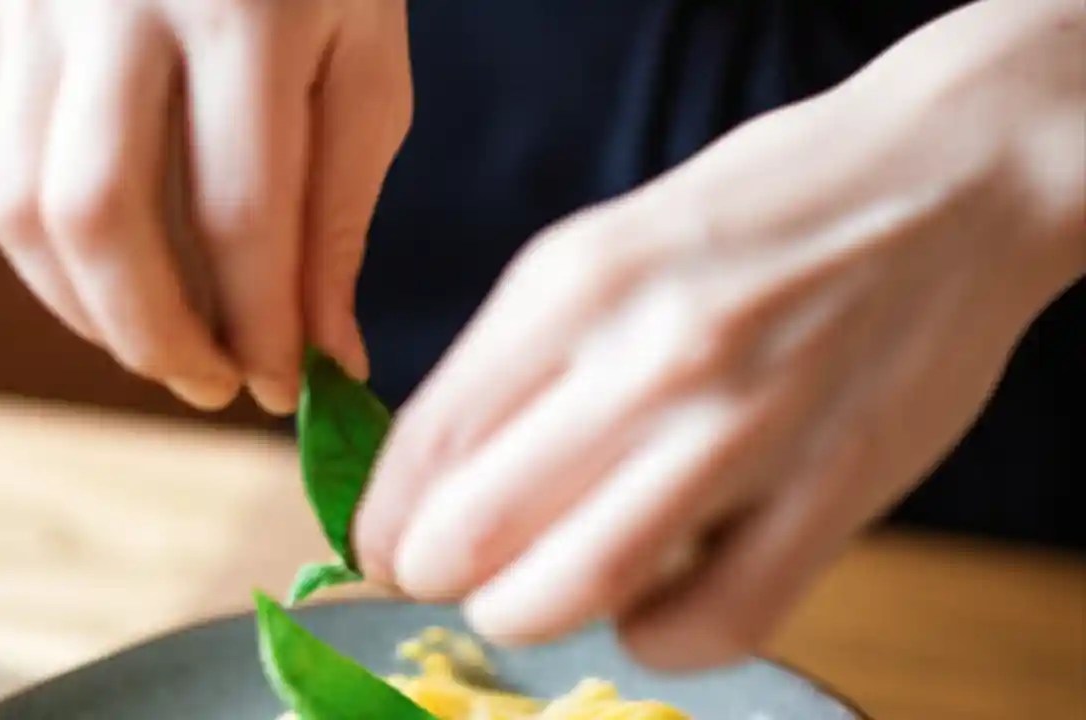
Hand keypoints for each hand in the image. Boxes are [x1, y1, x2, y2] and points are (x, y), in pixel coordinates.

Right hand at [0, 0, 411, 411]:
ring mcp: (35, 5)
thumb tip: (328, 352)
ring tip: (162, 346)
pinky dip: (51, 253)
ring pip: (22, 205)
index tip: (287, 387)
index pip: (241, 212)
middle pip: (101, 219)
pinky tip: (110, 280)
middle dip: (157, 337)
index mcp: (243, 6)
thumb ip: (340, 211)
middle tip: (212, 386)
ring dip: (89, 312)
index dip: (262, 326)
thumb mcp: (363, 62)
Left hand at [356, 0, 1083, 668]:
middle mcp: (649, 353)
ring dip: (525, 612)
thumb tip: (440, 474)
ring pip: (575, 589)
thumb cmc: (762, 211)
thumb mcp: (608, 247)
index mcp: (576, 283)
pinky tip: (650, 603)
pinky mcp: (833, 490)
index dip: (383, 520)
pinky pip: (711, 624)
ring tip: (534, 592)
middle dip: (436, 574)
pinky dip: (656, 636)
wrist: (947, 179)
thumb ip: (521, 359)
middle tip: (446, 574)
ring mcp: (746, 428)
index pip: (430, 441)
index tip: (381, 547)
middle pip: (477, 530)